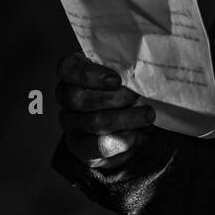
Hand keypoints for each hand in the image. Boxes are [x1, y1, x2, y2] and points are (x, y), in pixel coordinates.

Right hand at [56, 52, 157, 170]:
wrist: (124, 125)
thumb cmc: (125, 89)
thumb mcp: (124, 75)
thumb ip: (126, 72)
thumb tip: (143, 75)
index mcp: (72, 72)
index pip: (68, 67)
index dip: (90, 74)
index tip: (117, 80)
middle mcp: (66, 97)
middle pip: (78, 97)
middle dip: (113, 98)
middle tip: (137, 97)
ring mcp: (70, 123)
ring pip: (92, 122)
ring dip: (124, 119)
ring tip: (148, 115)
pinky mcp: (80, 147)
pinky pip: (99, 146)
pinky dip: (123, 140)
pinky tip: (139, 135)